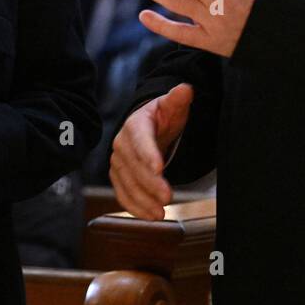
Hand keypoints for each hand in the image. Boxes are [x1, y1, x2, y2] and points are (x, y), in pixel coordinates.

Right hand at [109, 83, 193, 219]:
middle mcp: (122, 143)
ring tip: (160, 213)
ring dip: (142, 200)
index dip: (148, 154)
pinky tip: (149, 215)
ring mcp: (118, 161)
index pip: (140, 139)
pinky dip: (134, 207)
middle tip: (168, 196)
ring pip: (127, 183)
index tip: (159, 168)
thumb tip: (186, 89)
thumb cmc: (162, 117)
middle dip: (149, 183)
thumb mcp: (172, 106)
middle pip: (133, 166)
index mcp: (135, 124)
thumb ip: (178, 99)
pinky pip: (123, 193)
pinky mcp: (119, 176)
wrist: (148, 127)